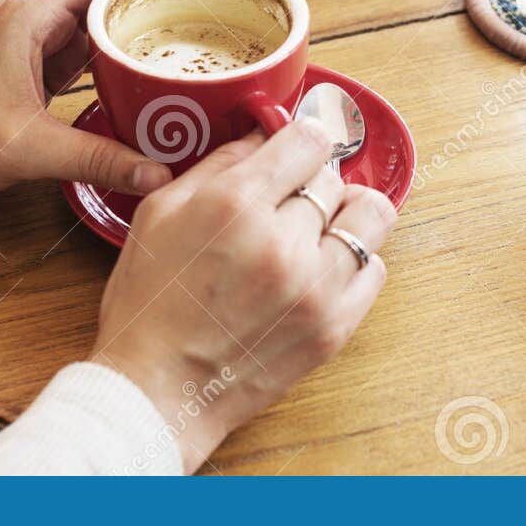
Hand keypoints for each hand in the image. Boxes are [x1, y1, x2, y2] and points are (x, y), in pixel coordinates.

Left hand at [0, 0, 225, 200]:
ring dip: (151, 1)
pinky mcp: (39, 51)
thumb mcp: (29, 151)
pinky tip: (160, 47)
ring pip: (105, 1)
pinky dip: (129, 33)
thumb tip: (160, 175)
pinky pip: (94, 30)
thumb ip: (98, 160)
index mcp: (32, 14)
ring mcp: (37, 29)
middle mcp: (35, 10)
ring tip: (204, 9)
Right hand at [91, 122, 396, 471]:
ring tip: (318, 229)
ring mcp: (315, 288)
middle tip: (289, 201)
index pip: (309, 140)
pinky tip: (322, 269)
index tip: (296, 151)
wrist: (156, 391)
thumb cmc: (149, 303)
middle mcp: (283, 242)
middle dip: (312, 182)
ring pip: (371, 217)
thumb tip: (262, 135)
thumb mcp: (160, 212)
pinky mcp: (334, 327)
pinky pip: (376, 270)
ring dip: (347, 215)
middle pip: (334, 179)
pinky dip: (355, 262)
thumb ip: (217, 164)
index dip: (303, 139)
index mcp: (235, 204)